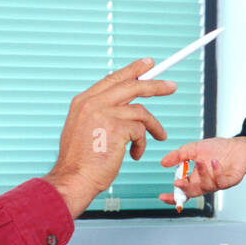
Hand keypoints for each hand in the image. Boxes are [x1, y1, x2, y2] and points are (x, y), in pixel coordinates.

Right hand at [43, 59, 175, 216]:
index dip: (132, 70)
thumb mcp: (82, 129)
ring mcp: (104, 113)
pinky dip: (141, 144)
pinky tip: (134, 154)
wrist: (74, 179)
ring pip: (140, 110)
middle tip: (171, 86)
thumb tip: (120, 108)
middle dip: (154, 85)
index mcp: (83, 101)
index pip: (112, 79)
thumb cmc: (80, 162)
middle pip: (131, 85)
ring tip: (160, 136)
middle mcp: (92, 103)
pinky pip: (141, 130)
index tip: (147, 65)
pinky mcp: (116, 127)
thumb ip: (98, 114)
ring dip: (153, 126)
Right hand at [157, 135, 245, 206]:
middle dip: (185, 189)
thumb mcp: (193, 149)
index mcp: (196, 179)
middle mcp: (206, 184)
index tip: (162, 197)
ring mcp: (219, 183)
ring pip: (207, 187)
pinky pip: (222, 182)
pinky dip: (217, 173)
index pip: (183, 191)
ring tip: (200, 161)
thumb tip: (163, 163)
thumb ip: (178, 156)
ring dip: (201, 174)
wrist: (237, 145)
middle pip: (193, 193)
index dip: (173, 197)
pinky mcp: (231, 180)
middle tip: (177, 182)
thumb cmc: (216, 149)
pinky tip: (214, 162)